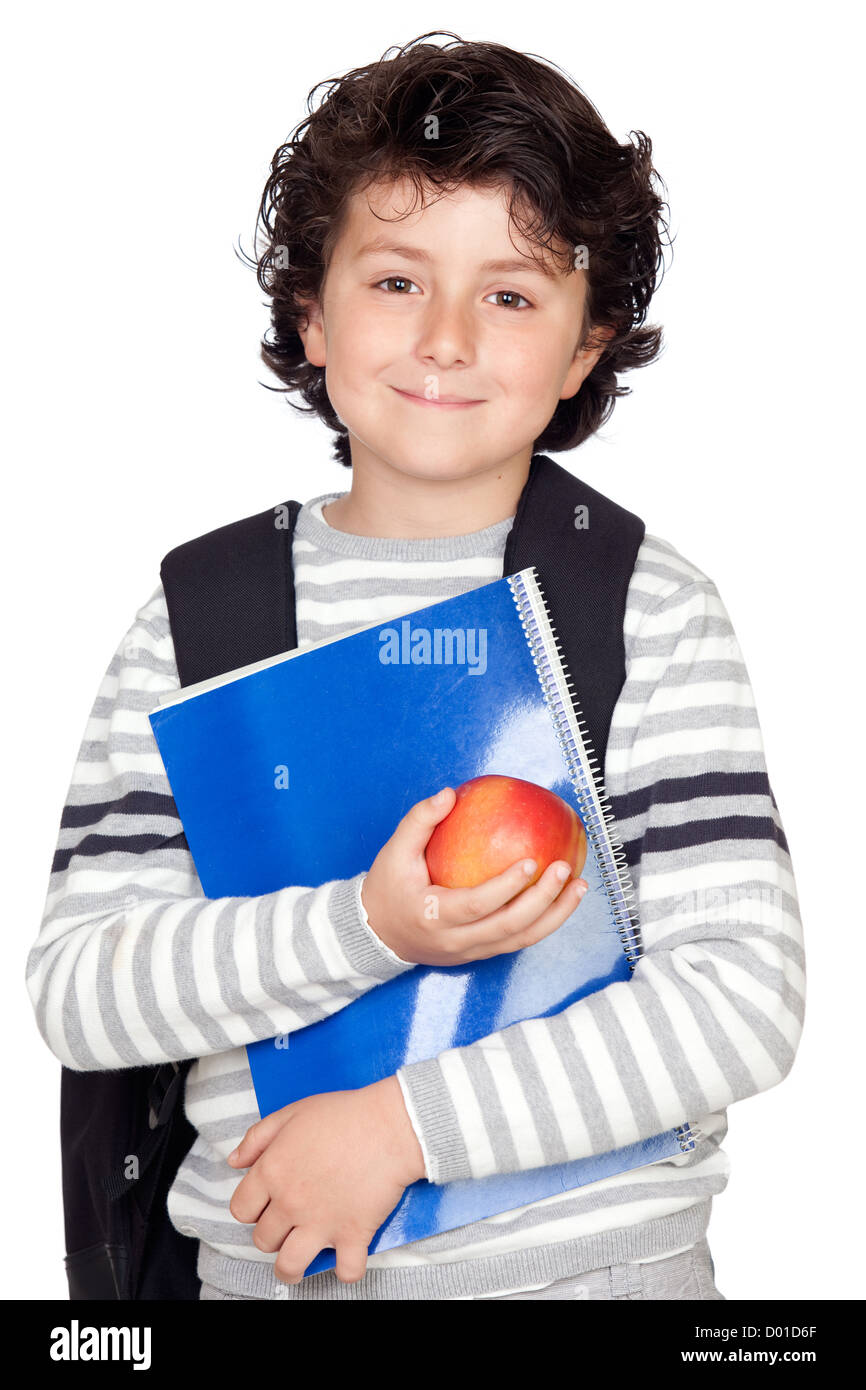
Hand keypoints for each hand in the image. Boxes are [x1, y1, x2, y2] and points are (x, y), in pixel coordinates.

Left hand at [226, 1076, 424, 1284]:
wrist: (390, 1125)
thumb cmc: (343, 1115)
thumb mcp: (292, 1113)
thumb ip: (257, 1137)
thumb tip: (234, 1162)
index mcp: (272, 1172)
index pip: (241, 1210)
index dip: (251, 1208)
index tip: (265, 1204)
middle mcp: (291, 1203)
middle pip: (264, 1240)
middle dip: (273, 1233)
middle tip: (289, 1223)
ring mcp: (321, 1223)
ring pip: (290, 1266)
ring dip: (292, 1267)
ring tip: (299, 1260)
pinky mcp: (352, 1235)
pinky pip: (345, 1271)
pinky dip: (347, 1269)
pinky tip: (346, 1258)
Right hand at [361, 786, 587, 965]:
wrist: (375, 934)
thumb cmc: (388, 889)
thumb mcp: (394, 852)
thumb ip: (420, 821)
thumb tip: (449, 794)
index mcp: (433, 916)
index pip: (477, 905)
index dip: (507, 887)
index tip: (532, 860)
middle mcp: (455, 941)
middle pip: (509, 928)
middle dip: (544, 901)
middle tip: (567, 870)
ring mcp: (470, 952)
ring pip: (521, 940)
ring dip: (555, 915)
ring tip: (580, 887)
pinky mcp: (480, 955)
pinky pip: (518, 941)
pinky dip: (545, 922)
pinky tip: (564, 898)